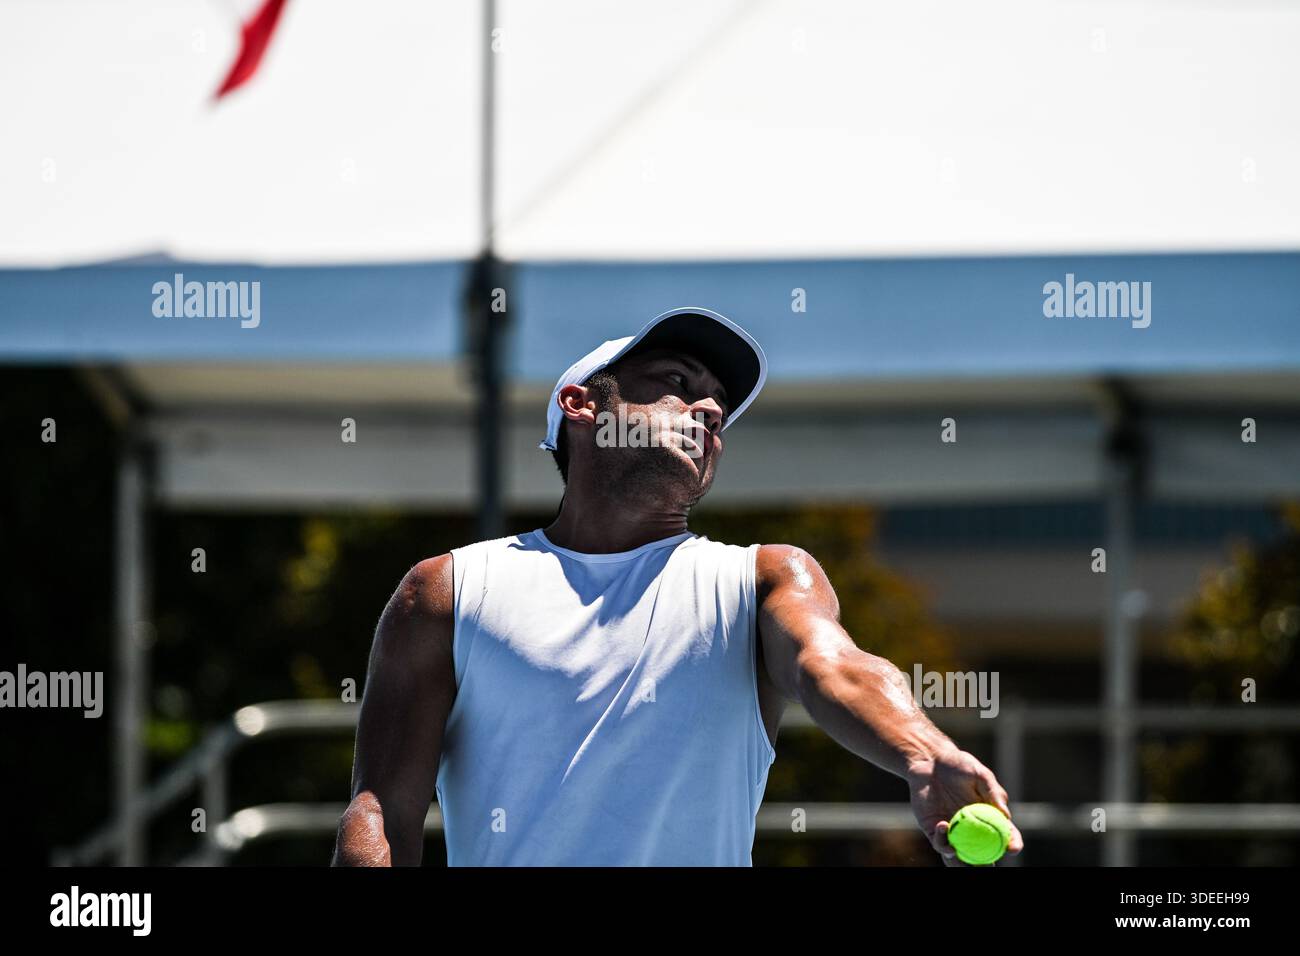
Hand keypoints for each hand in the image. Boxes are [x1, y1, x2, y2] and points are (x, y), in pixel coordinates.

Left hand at [906, 746, 1023, 866]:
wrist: (929, 761)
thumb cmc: (958, 764)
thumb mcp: (979, 774)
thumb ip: (993, 791)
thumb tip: (1006, 815)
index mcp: (990, 816)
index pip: (1006, 836)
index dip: (1013, 844)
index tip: (1013, 848)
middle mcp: (974, 829)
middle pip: (985, 855)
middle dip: (987, 865)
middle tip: (987, 864)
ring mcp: (954, 832)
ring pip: (961, 858)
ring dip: (962, 864)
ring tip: (961, 856)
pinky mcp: (934, 830)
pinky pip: (940, 844)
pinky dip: (943, 841)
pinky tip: (943, 824)